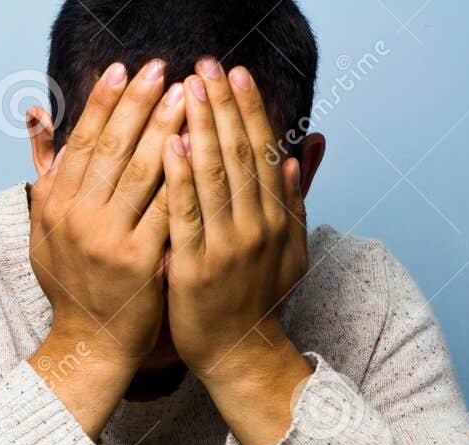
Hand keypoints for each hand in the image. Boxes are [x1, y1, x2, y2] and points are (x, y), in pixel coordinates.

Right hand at [28, 60, 185, 438]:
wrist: (90, 342)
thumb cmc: (73, 282)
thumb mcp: (45, 225)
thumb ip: (46, 168)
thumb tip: (34, 113)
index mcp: (54, 203)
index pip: (82, 140)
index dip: (104, 102)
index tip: (126, 69)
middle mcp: (76, 218)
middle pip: (112, 147)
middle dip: (140, 104)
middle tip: (165, 70)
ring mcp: (106, 240)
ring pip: (141, 172)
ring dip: (167, 129)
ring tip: (189, 97)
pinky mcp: (138, 262)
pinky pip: (166, 210)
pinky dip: (184, 178)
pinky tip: (202, 151)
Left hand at [163, 60, 312, 444]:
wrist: (240, 355)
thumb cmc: (258, 301)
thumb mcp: (289, 250)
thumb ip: (293, 201)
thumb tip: (297, 152)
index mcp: (276, 218)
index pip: (262, 150)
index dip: (248, 109)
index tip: (235, 73)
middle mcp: (256, 228)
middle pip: (238, 154)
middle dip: (220, 106)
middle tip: (203, 66)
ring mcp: (227, 248)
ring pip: (214, 177)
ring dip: (199, 128)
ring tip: (184, 89)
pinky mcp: (196, 268)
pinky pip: (186, 214)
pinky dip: (180, 177)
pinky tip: (170, 144)